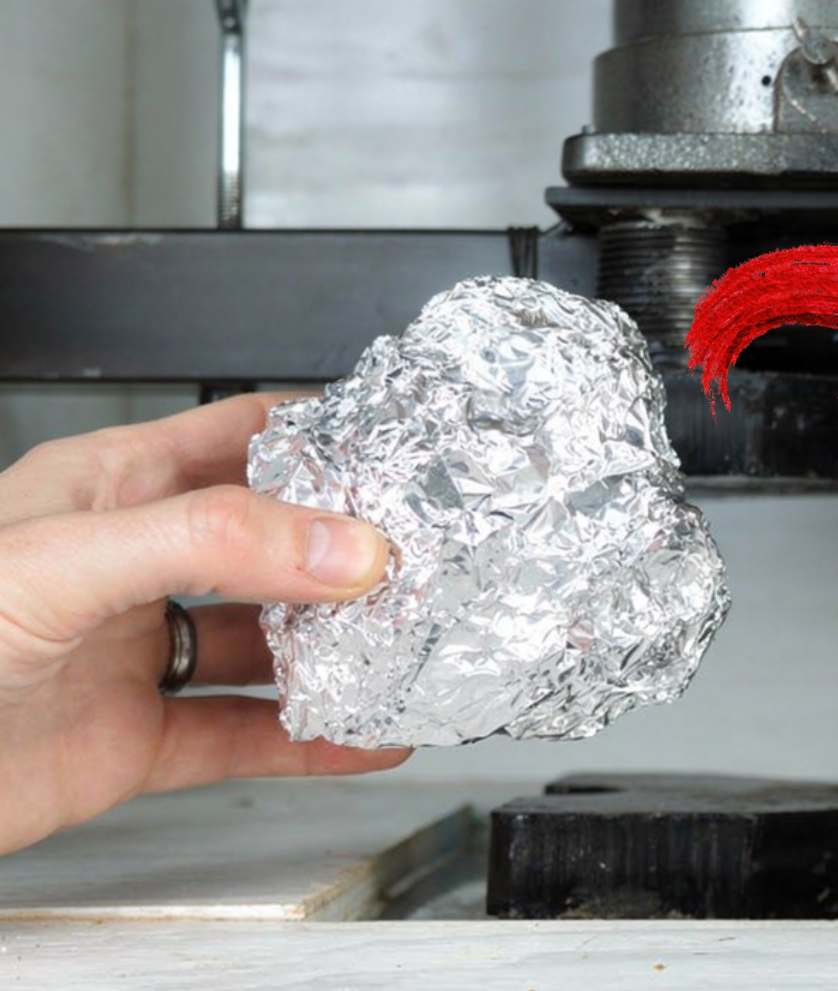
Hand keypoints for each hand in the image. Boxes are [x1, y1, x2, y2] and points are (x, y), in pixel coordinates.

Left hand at [0, 394, 407, 855]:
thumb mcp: (65, 562)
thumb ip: (210, 542)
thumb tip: (344, 546)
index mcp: (107, 490)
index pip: (241, 439)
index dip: (327, 440)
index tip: (408, 455)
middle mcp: (130, 566)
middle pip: (270, 546)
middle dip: (351, 553)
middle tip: (428, 561)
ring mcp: (133, 654)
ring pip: (267, 644)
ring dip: (340, 651)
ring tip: (410, 648)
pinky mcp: (132, 739)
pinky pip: (243, 737)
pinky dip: (313, 742)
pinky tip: (366, 738)